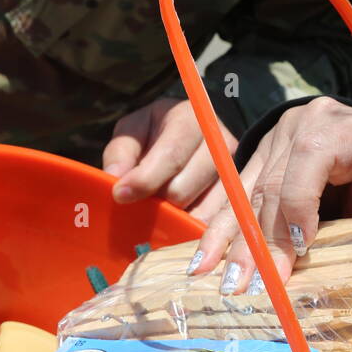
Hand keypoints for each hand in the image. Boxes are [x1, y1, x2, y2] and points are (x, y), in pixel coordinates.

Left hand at [103, 97, 235, 220]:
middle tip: (142, 202)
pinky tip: (176, 225)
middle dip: (155, 202)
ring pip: (198, 213)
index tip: (120, 195)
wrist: (194, 134)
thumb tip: (114, 178)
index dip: (144, 179)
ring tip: (160, 212)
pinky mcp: (237, 198)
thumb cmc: (157, 134)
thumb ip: (121, 151)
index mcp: (190, 121)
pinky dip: (189, 231)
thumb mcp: (134, 131)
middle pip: (182, 191)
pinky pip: (211, 225)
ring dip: (172, 219)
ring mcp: (232, 173)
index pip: (170, 155)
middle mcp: (218, 145)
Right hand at [190, 96, 351, 287]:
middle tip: (247, 286)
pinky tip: (205, 256)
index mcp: (332, 133)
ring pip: (246, 196)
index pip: (301, 176)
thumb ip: (350, 218)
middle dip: (257, 246)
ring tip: (218, 276)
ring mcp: (272, 141)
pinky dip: (221, 228)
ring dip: (230, 243)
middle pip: (269, 193)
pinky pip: (235, 194)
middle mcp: (295, 130)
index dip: (297, 216)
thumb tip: (312, 262)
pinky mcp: (257, 153)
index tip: (298, 253)